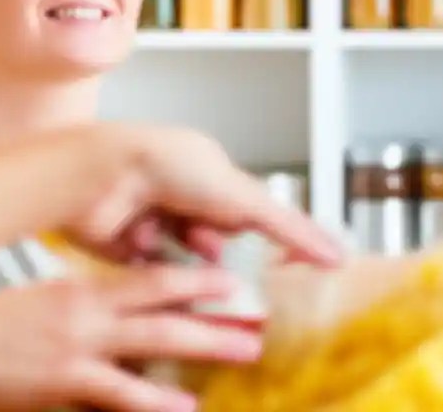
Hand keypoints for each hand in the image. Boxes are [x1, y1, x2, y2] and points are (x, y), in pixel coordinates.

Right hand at [0, 264, 255, 411]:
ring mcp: (78, 351)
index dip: (196, 279)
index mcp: (84, 290)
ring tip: (241, 353)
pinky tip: (183, 406)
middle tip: (255, 325)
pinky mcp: (63, 385)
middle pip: (166, 312)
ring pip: (154, 346)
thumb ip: (96, 306)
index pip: (153, 279)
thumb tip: (137, 312)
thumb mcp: (50, 301)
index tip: (231, 282)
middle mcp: (88, 315)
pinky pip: (119, 395)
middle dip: (215, 319)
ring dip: (202, 349)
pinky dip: (155, 401)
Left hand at [63, 125, 339, 268]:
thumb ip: (290, 229)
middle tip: (229, 267)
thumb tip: (336, 254)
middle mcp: (179, 196)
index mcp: (210, 172)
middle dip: (221, 255)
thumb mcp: (244, 197)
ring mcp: (152, 222)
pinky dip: (159, 276)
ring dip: (190, 268)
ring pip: (185, 262)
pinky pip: (152, 274)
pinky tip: (160, 270)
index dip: (266, 238)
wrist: (106, 176)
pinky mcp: (124, 249)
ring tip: (192, 265)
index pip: (249, 212)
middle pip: (215, 242)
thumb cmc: (171, 167)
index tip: (286, 267)